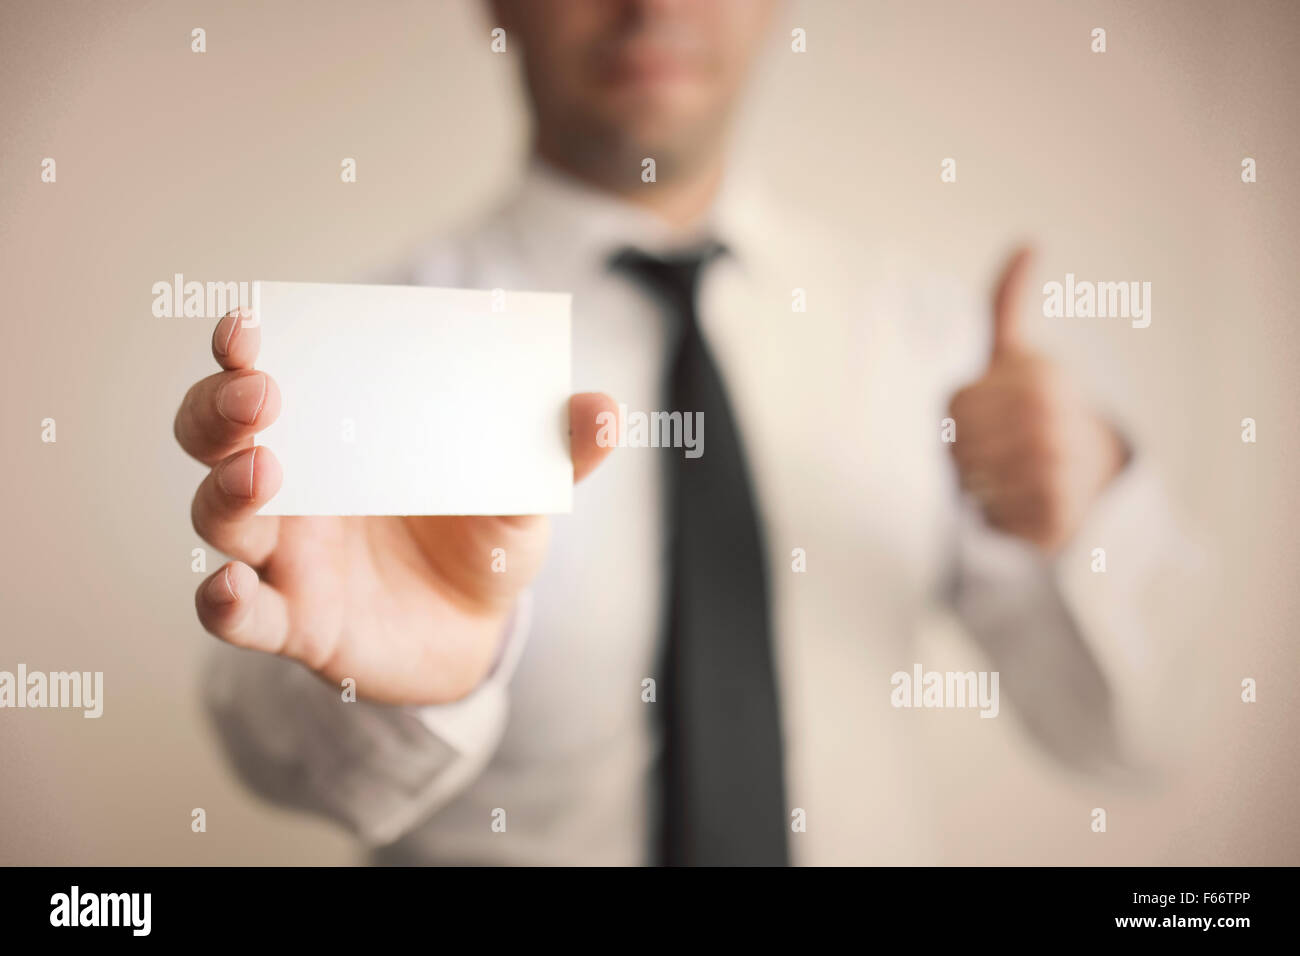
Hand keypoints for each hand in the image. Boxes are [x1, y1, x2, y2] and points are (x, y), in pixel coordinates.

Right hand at [176, 309, 614, 705]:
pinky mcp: (293, 620)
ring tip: (265, 473)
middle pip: (216, 434)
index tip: (249, 323)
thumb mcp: (523, 490)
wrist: (477, 629)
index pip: (266, 372)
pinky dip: (223, 601)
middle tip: (260, 394)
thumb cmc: (482, 538)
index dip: (243, 347)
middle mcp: (295, 485)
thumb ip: (557, 449)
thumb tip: (605, 409)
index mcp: (339, 431)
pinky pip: (237, 613)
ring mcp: (285, 553)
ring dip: (227, 490)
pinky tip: (230, 588)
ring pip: (219, 514)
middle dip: (221, 407)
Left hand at [947, 248, 1128, 552]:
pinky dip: (994, 516)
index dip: (953, 421)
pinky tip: (1015, 501)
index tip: (974, 423)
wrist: (1089, 472)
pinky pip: (996, 520)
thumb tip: (1030, 243)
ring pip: (975, 484)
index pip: (955, 409)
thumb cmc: (1036, 408)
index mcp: (1040, 380)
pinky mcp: (1059, 520)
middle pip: (959, 447)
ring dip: (975, 485)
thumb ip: (1006, 302)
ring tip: (998, 476)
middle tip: (980, 456)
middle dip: (960, 455)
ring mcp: (1062, 471)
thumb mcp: (1016, 354)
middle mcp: (1054, 423)